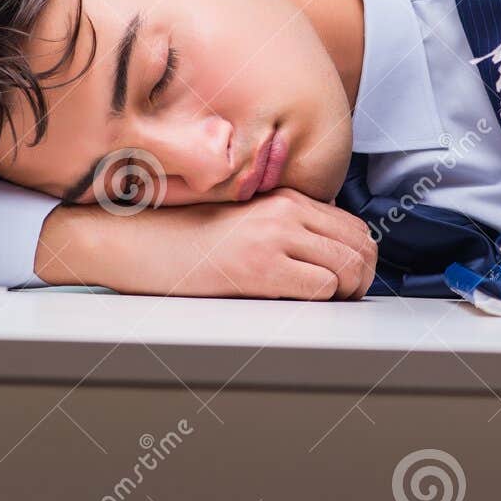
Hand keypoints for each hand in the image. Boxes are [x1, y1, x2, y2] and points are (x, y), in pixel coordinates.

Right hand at [35, 188, 378, 299]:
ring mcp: (274, 236)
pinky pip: (322, 286)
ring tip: (328, 303)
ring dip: (348, 292)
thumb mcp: (243, 219)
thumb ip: (283, 225)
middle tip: (347, 297)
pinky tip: (301, 304)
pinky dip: (323, 301)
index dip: (361, 257)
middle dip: (363, 277)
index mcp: (284, 197)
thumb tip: (325, 251)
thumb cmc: (183, 237)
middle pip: (361, 245)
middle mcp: (285, 210)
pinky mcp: (259, 266)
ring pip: (350, 266)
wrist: (137, 241)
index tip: (349, 278)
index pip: (353, 225)